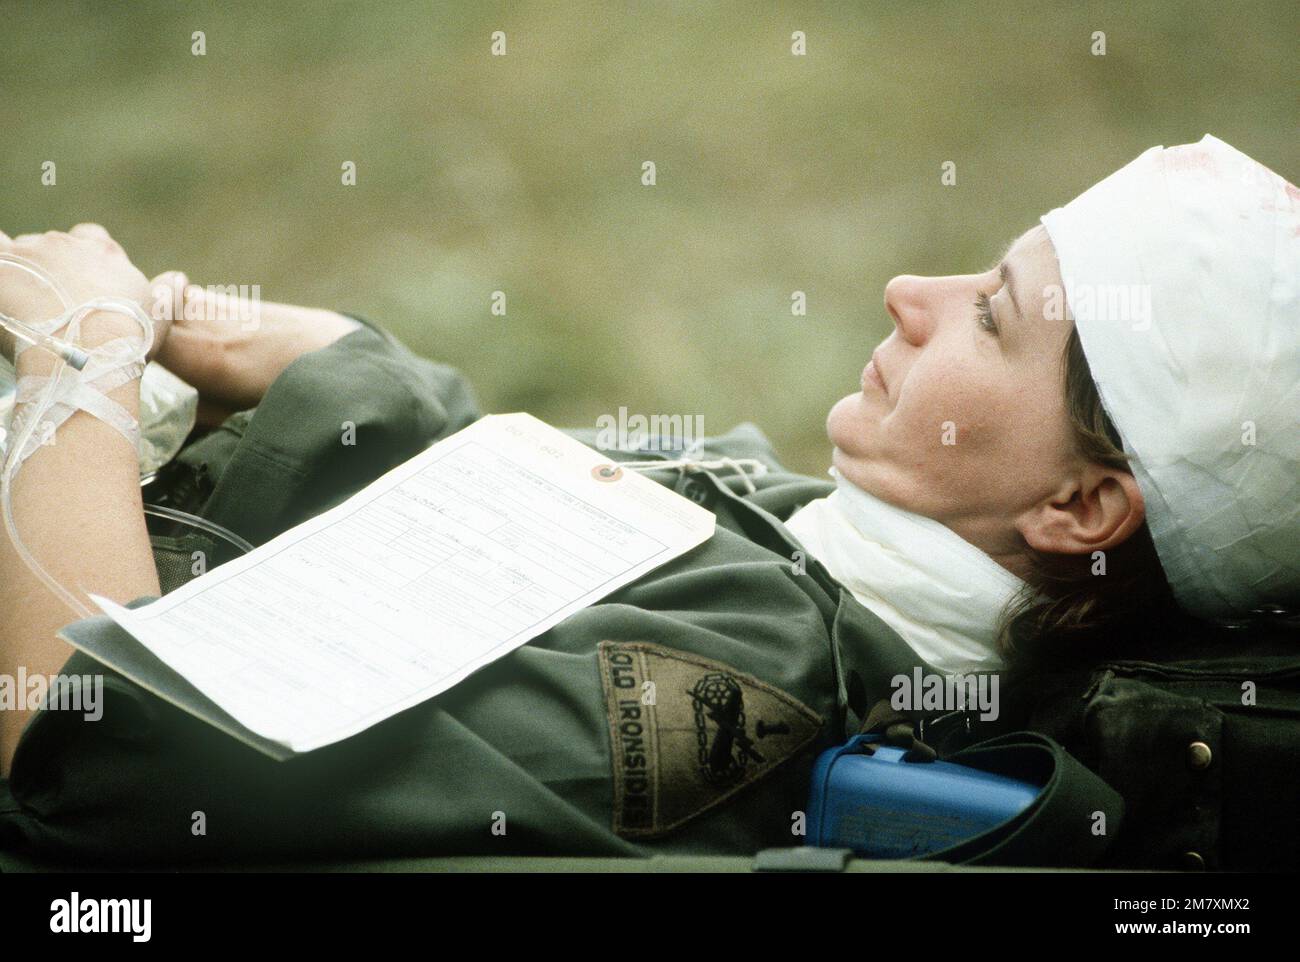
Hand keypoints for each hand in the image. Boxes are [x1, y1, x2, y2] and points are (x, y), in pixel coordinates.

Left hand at [0, 225, 170, 363]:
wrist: (87, 356)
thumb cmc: (126, 342)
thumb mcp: (160, 317)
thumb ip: (169, 293)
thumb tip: (178, 277)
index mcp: (105, 252)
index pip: (91, 237)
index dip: (84, 257)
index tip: (82, 282)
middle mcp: (68, 243)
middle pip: (53, 245)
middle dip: (51, 268)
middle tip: (52, 302)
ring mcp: (33, 251)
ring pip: (22, 250)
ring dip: (23, 271)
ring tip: (26, 303)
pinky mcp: (3, 264)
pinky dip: (2, 261)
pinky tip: (4, 281)